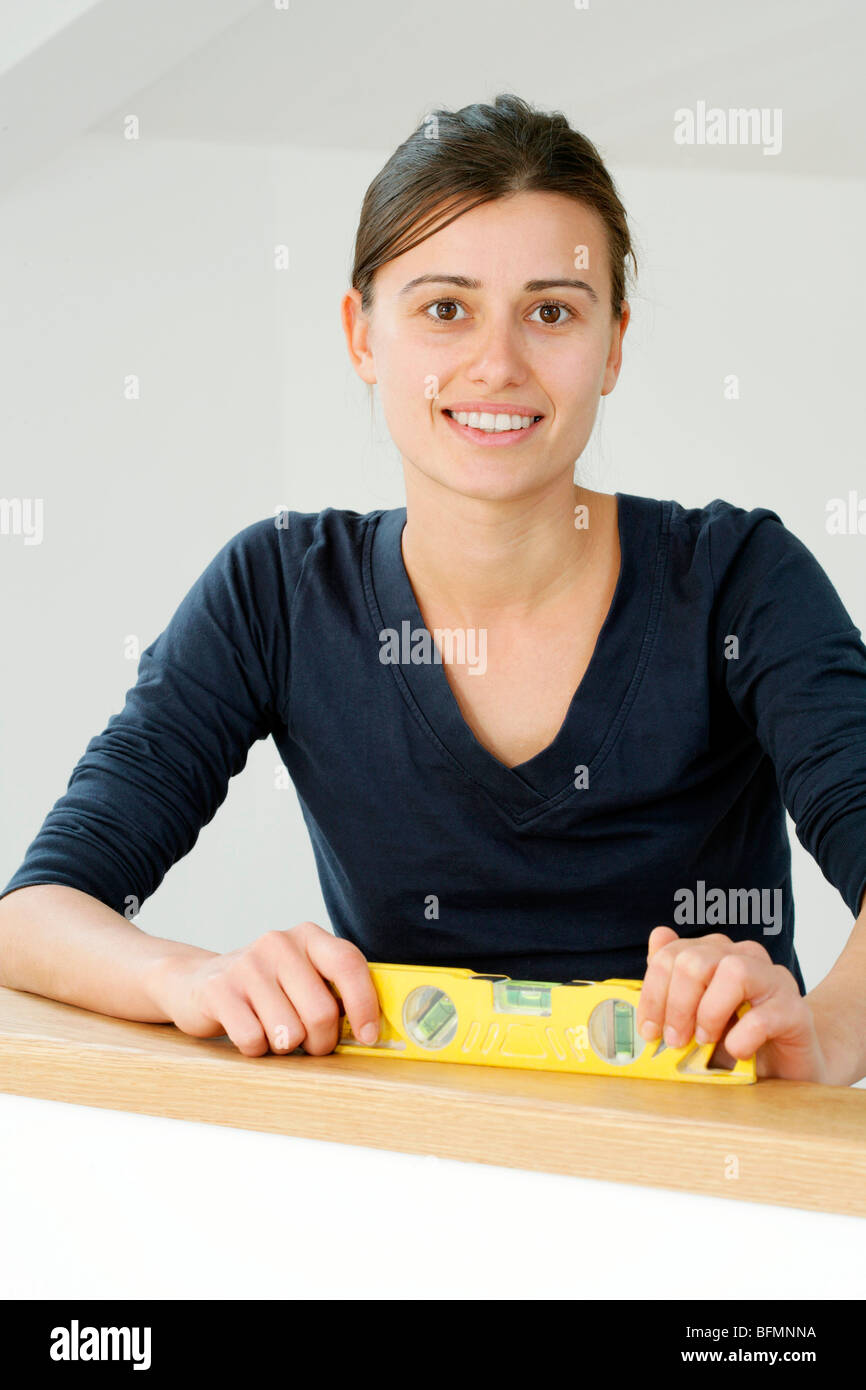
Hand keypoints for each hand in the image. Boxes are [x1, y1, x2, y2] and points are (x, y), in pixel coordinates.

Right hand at [146, 921, 378, 1057]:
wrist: (196, 982)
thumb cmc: (265, 989)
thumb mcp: (302, 977)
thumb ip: (335, 992)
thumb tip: (373, 1031)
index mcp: (308, 936)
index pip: (348, 964)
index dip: (364, 1005)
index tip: (367, 1036)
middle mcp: (279, 943)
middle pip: (322, 1012)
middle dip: (321, 1042)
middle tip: (310, 1044)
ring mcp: (247, 964)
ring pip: (290, 1033)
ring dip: (285, 1047)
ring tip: (273, 1030)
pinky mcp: (219, 990)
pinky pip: (254, 1040)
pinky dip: (256, 1049)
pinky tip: (248, 1031)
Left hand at [637, 926, 831, 1082]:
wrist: (786, 1067)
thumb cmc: (735, 1037)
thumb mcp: (695, 1014)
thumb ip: (673, 980)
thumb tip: (658, 938)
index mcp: (716, 953)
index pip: (671, 954)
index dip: (653, 993)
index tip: (650, 1030)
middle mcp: (745, 957)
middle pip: (696, 961)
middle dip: (677, 1005)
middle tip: (675, 1040)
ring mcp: (774, 980)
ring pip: (733, 972)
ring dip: (709, 1014)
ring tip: (705, 1041)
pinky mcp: (796, 1011)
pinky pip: (762, 1017)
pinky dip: (741, 1039)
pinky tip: (737, 1052)